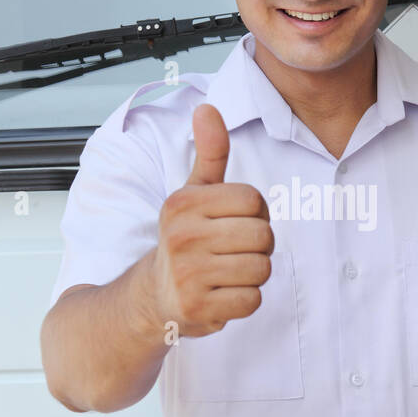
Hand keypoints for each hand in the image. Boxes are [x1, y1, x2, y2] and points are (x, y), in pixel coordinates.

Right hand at [151, 103, 273, 338]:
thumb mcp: (194, 193)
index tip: (232, 223)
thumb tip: (208, 107)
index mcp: (184, 204)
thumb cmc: (185, 238)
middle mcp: (182, 237)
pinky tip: (223, 294)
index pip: (255, 201)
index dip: (255, 214)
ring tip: (227, 272)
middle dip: (258, 246)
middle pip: (262, 236)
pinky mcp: (198, 308)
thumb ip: (210, 152)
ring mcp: (188, 275)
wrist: (154, 295)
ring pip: (261, 269)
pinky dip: (245, 299)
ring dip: (252, 274)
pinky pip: (252, 300)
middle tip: (232, 251)